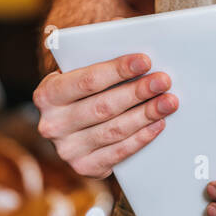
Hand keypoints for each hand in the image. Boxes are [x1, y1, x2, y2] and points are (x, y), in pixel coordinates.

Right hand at [32, 53, 177, 178]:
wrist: (74, 118)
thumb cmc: (86, 84)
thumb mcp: (83, 66)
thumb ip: (102, 54)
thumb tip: (138, 47)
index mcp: (47, 94)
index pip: (87, 81)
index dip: (118, 70)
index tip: (145, 61)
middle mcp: (52, 124)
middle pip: (103, 107)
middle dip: (137, 92)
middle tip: (163, 81)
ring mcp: (67, 150)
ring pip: (113, 130)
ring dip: (145, 115)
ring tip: (169, 101)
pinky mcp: (84, 167)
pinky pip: (118, 153)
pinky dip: (141, 138)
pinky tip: (158, 123)